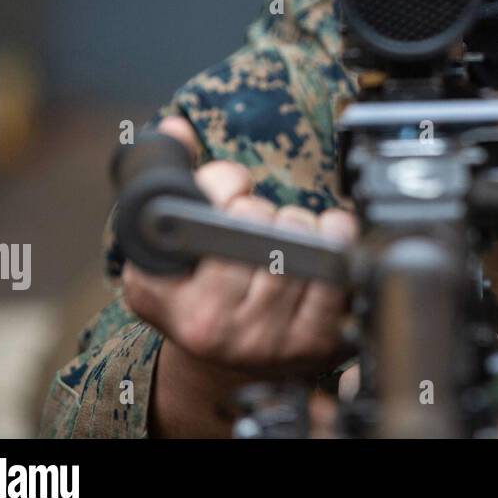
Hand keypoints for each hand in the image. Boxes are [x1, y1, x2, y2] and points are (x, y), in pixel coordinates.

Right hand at [122, 116, 358, 435]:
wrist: (226, 368)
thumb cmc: (200, 293)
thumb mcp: (167, 245)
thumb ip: (172, 181)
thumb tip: (174, 128)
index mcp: (160, 295)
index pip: (209, 214)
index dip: (227, 185)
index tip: (235, 186)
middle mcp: (210, 325)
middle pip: (258, 221)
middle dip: (263, 208)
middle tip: (259, 220)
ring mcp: (264, 340)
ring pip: (299, 241)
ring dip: (300, 225)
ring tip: (286, 237)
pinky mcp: (313, 344)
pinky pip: (337, 269)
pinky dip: (337, 242)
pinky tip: (323, 246)